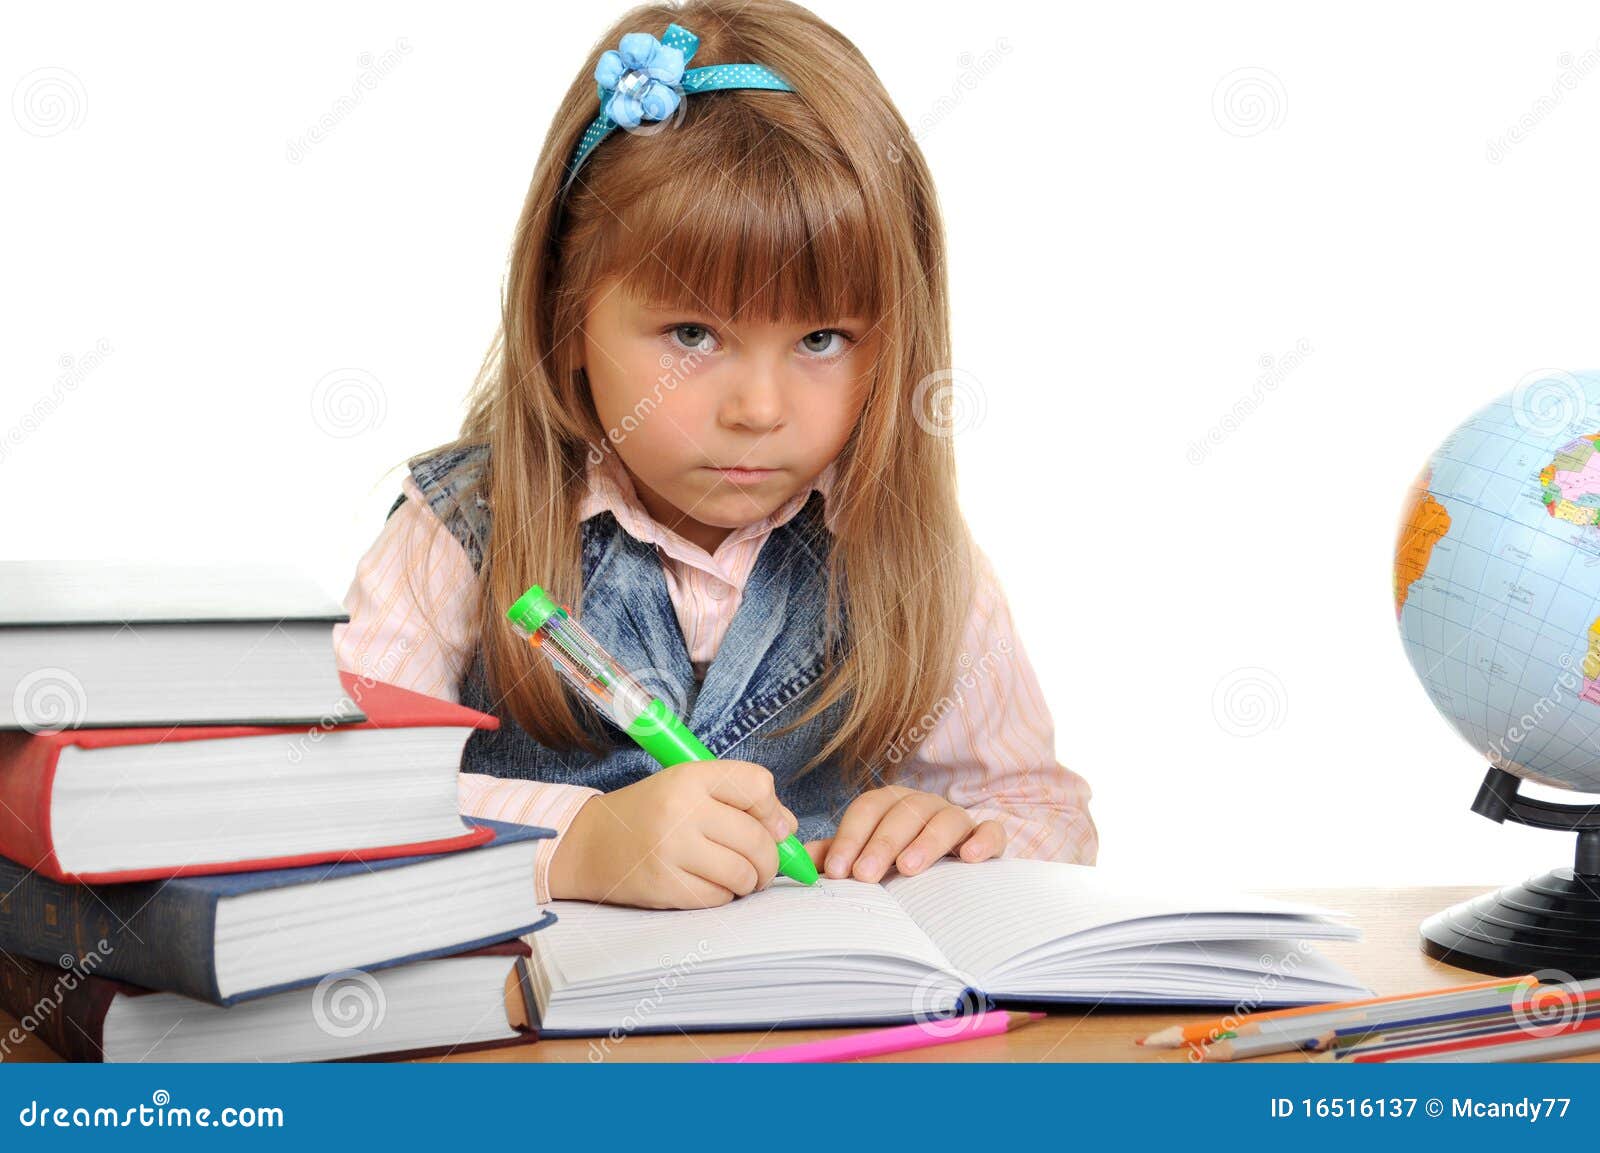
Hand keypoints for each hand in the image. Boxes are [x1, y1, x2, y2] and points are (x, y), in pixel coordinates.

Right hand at [547, 760, 797, 908]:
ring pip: (743, 873)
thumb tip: (789, 829)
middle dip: (771, 858)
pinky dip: (725, 895)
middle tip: (764, 864)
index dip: (773, 809)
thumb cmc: (651, 813)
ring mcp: (672, 849)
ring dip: (751, 881)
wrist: (590, 843)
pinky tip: (711, 884)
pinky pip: (719, 897)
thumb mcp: (689, 789)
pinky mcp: (665, 885)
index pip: (757, 785)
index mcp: (690, 776)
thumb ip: (739, 801)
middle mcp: (682, 809)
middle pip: (757, 838)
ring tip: (741, 877)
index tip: (771, 824)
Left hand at [806, 786, 1005, 881]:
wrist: (954, 863)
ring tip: (908, 869)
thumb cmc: (900, 858)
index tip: (836, 870)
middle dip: (881, 844)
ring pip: (944, 819)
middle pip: (903, 813)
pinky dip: (983, 841)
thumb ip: (836, 856)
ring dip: (925, 842)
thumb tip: (799, 861)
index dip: (850, 837)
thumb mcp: (867, 856)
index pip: (867, 810)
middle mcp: (923, 805)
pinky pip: (991, 832)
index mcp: (890, 805)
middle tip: (865, 875)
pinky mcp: (988, 837)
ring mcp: (957, 819)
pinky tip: (970, 858)